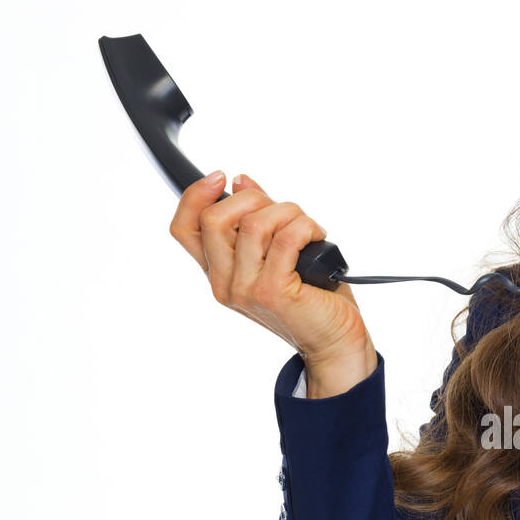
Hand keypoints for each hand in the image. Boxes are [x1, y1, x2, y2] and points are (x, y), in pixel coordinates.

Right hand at [169, 172, 376, 394]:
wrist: (335, 342)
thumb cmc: (313, 300)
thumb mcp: (277, 253)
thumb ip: (256, 221)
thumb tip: (240, 183)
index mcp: (220, 273)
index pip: (184, 229)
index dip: (194, 195)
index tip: (220, 177)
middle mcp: (225, 283)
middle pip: (214, 219)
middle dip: (253, 199)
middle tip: (282, 210)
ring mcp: (246, 289)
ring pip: (254, 223)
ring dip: (289, 212)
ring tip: (307, 228)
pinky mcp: (273, 292)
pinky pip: (286, 237)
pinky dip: (305, 226)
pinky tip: (316, 236)